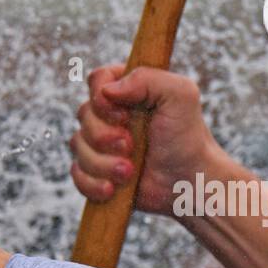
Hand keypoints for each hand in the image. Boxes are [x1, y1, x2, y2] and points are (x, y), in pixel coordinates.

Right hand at [68, 64, 220, 215]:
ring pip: (78, 146)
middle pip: (83, 114)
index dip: (102, 99)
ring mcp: (102, 143)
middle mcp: (111, 113)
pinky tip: (114, 188)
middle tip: (132, 146)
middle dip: (105, 136)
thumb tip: (108, 90)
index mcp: (129, 89)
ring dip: (104, 163)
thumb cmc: (188, 138)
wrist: (190, 183)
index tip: (124, 115)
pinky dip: (93, 183)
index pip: (97, 80)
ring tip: (130, 172)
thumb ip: (148, 79)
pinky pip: (77, 174)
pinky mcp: (98, 170)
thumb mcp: (180, 96)